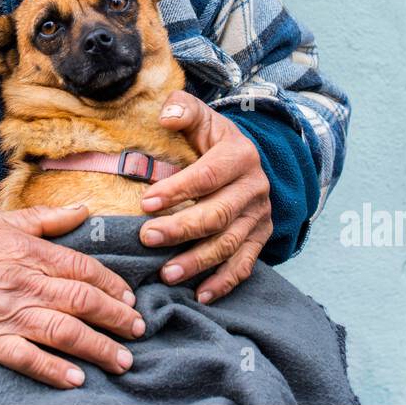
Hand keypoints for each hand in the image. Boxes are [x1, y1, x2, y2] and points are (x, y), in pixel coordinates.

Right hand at [0, 205, 145, 389]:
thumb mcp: (0, 222)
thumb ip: (45, 219)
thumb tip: (83, 208)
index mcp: (28, 252)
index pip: (82, 268)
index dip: (111, 284)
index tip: (128, 297)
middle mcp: (24, 283)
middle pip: (82, 301)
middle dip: (116, 317)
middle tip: (137, 329)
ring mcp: (6, 314)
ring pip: (63, 332)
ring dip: (97, 347)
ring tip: (121, 360)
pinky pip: (27, 359)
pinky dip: (53, 370)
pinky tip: (76, 379)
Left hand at [139, 91, 273, 303]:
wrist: (247, 158)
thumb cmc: (212, 139)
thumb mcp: (200, 117)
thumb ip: (182, 109)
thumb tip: (166, 116)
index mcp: (239, 156)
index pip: (207, 176)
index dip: (177, 190)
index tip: (145, 204)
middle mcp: (255, 188)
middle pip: (218, 214)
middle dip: (182, 229)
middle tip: (147, 238)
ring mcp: (259, 216)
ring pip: (230, 244)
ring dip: (198, 261)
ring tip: (167, 274)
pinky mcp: (260, 237)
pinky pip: (245, 264)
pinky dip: (224, 282)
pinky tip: (201, 295)